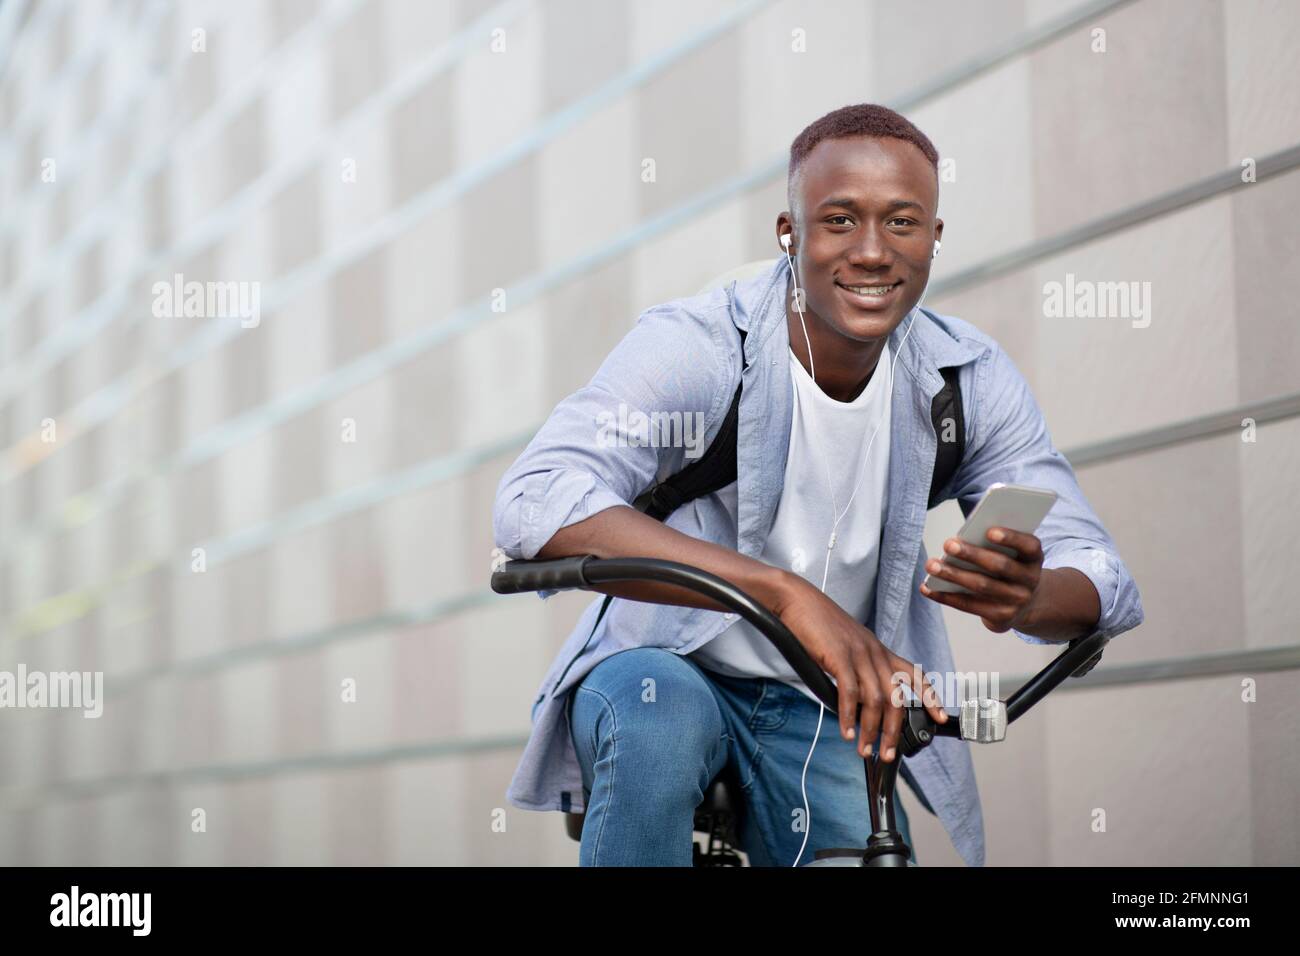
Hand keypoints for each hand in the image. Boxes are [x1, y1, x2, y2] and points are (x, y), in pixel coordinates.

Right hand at [771, 574, 947, 761]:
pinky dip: (849, 716)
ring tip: (864, 749)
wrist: (798, 600)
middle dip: (894, 731)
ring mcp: (858, 654)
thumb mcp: (848, 646)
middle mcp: (875, 653)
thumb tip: (860, 703)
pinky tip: (846, 731)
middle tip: (886, 753)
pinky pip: (850, 692)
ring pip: (876, 700)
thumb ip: (859, 671)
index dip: (930, 696)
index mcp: (880, 650)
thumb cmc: (819, 625)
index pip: (915, 674)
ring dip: (872, 730)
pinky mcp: (839, 656)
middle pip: (896, 698)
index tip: (939, 718)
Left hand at [919, 527, 1044, 632]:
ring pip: (981, 586)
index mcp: (1034, 558)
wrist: (1026, 603)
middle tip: (948, 544)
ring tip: (931, 565)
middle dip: (972, 554)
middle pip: (1000, 566)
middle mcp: (1030, 581)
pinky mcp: (1001, 617)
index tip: (989, 531)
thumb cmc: (1009, 568)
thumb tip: (960, 541)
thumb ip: (995, 545)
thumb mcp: (1012, 554)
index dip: (1011, 538)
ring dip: (953, 574)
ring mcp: (1016, 601)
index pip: (1029, 546)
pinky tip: (927, 588)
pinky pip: (969, 605)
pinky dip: (945, 596)